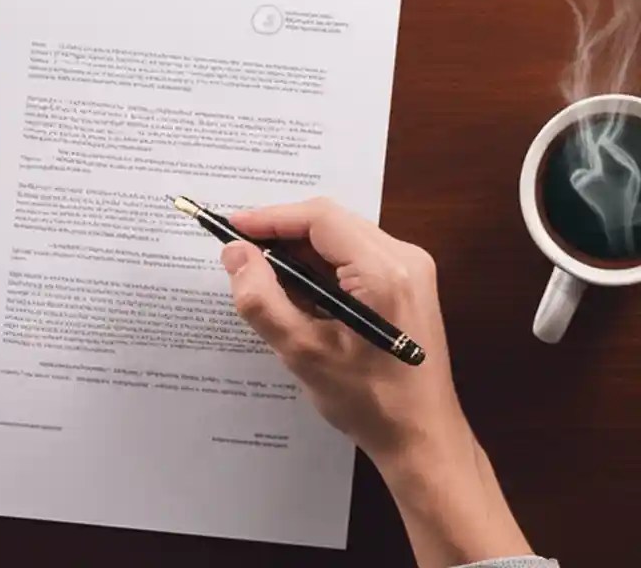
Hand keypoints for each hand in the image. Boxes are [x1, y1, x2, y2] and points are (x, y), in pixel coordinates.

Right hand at [221, 198, 531, 566]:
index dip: (270, 217)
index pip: (319, 219)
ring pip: (341, 236)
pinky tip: (296, 288)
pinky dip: (319, 263)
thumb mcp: (302, 352)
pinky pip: (354, 254)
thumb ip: (262, 299)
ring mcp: (411, 268)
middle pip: (331, 222)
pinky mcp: (408, 282)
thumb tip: (235, 253)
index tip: (231, 228)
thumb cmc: (367, 400)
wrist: (422, 435)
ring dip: (299, 248)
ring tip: (261, 273)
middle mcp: (405, 258)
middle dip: (281, 231)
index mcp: (384, 272)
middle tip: (239, 253)